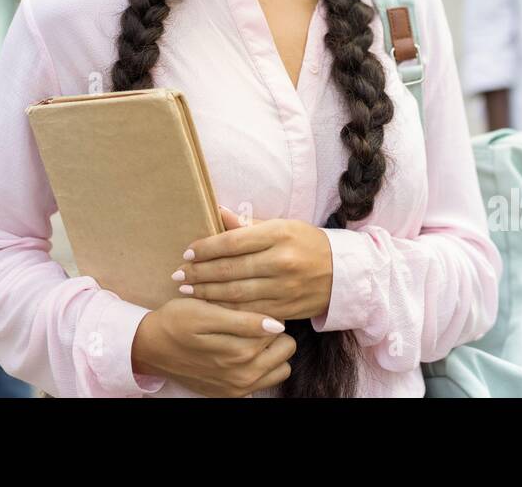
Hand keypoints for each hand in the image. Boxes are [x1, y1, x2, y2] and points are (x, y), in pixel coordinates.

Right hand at [131, 298, 294, 397]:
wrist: (150, 347)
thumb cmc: (177, 321)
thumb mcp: (206, 312)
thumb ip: (243, 321)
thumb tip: (278, 325)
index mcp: (238, 351)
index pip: (279, 328)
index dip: (268, 311)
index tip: (252, 306)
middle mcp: (242, 374)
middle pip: (285, 348)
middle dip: (273, 333)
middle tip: (251, 322)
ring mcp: (238, 388)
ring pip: (281, 367)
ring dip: (271, 352)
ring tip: (249, 338)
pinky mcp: (232, 395)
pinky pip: (266, 381)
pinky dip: (262, 367)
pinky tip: (242, 353)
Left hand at [170, 206, 334, 321]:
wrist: (343, 273)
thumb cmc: (307, 244)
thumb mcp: (282, 226)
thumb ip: (249, 225)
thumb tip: (217, 211)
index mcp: (279, 234)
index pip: (233, 241)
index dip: (207, 248)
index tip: (188, 252)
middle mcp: (281, 261)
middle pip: (230, 269)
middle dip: (199, 272)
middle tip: (178, 274)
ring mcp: (283, 287)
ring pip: (235, 293)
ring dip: (206, 292)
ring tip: (186, 288)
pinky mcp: (285, 309)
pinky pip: (248, 311)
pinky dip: (225, 309)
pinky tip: (209, 305)